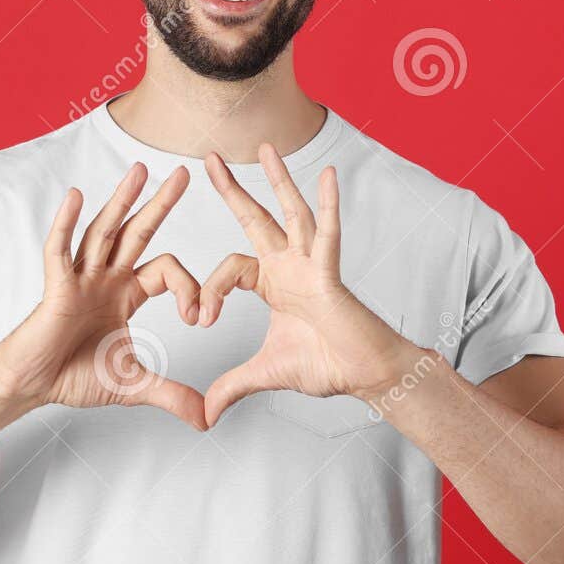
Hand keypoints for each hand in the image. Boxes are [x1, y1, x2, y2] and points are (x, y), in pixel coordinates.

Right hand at [0, 162, 207, 430]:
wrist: (32, 386)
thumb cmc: (75, 376)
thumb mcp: (133, 385)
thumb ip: (171, 395)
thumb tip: (207, 419)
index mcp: (126, 293)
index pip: (166, 271)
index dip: (188, 287)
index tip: (199, 317)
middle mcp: (105, 277)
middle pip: (137, 232)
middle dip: (160, 204)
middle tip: (184, 173)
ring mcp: (80, 278)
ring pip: (104, 232)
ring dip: (122, 201)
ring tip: (140, 171)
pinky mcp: (55, 287)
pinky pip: (60, 251)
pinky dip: (67, 224)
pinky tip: (77, 196)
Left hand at [199, 144, 409, 425]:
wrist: (364, 375)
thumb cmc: (326, 365)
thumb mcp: (263, 374)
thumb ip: (231, 387)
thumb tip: (204, 415)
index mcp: (274, 283)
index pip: (229, 268)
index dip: (208, 290)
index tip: (200, 319)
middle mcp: (291, 266)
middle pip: (255, 219)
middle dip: (232, 190)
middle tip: (207, 158)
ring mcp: (311, 265)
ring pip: (291, 214)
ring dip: (277, 180)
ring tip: (264, 147)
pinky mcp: (330, 274)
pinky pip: (328, 234)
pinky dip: (328, 205)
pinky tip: (326, 175)